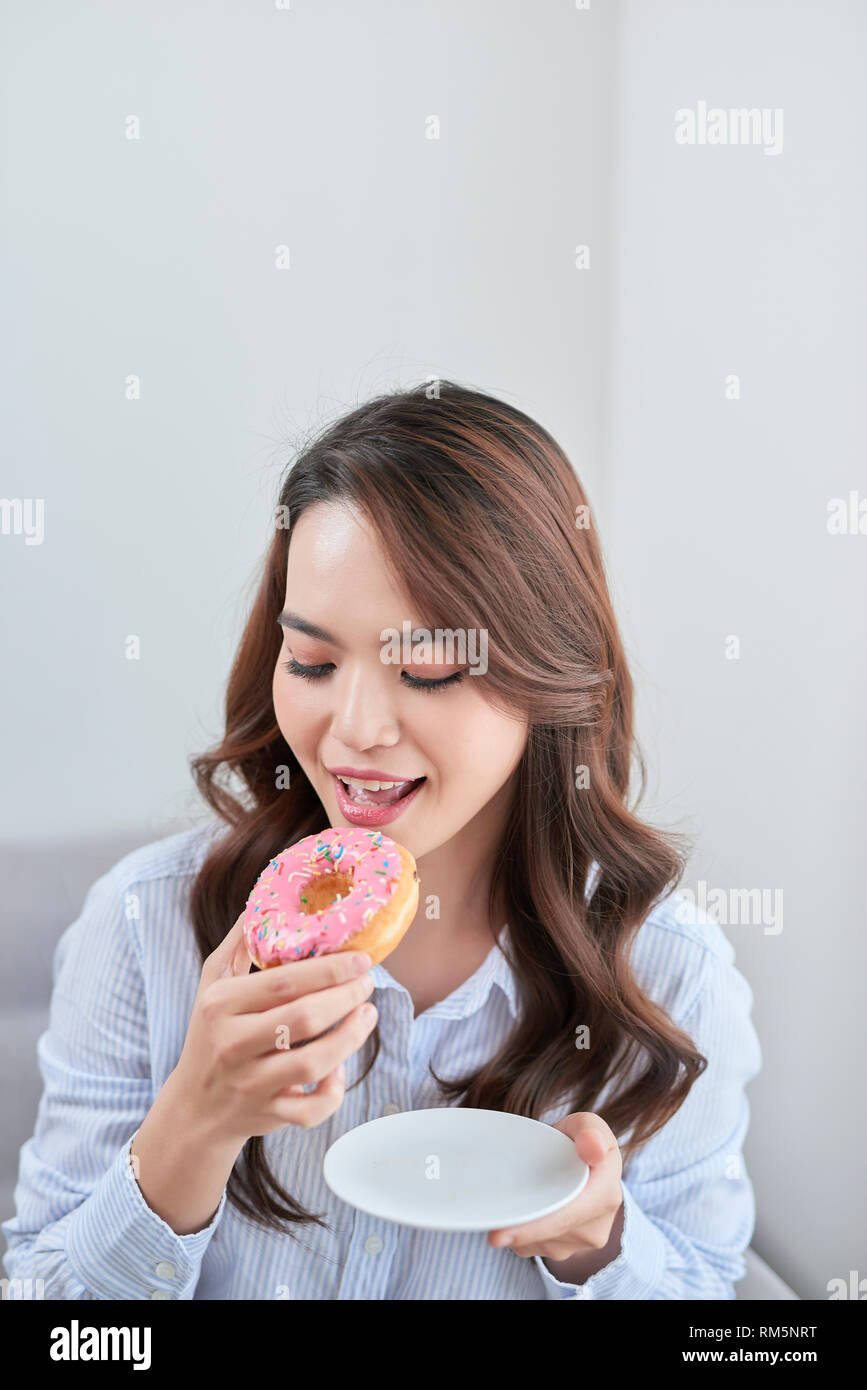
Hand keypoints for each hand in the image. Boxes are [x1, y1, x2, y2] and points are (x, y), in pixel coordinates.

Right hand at [170, 910, 378, 1146]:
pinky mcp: (267, 1113)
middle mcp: (233, 1044)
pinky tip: (339, 1070)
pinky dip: (333, 1093)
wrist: (194, 1108)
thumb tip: (263, 898)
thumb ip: (238, 943)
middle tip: (367, 984)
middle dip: (346, 997)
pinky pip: (310, 1110)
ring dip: (351, 1038)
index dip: (329, 969)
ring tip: (367, 1015)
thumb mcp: (212, 984)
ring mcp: (250, 1082)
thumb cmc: (210, 1035)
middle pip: (303, 1018)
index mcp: (221, 1005)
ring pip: (312, 1063)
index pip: (282, 982)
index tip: (361, 959)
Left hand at [488, 1112, 622, 1261]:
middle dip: (518, 1234)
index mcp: (605, 1194)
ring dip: (519, 1227)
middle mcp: (596, 1226)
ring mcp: (580, 1243)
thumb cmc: (583, 1140)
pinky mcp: (564, 1250)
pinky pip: (533, 1247)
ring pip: (538, 1242)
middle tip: (489, 1235)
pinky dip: (521, 1232)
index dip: (535, 1228)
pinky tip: (519, 1210)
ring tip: (513, 1198)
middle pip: (549, 1233)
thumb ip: (590, 1131)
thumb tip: (591, 1147)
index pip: (567, 1217)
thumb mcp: (587, 1125)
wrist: (589, 1166)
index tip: (500, 1235)